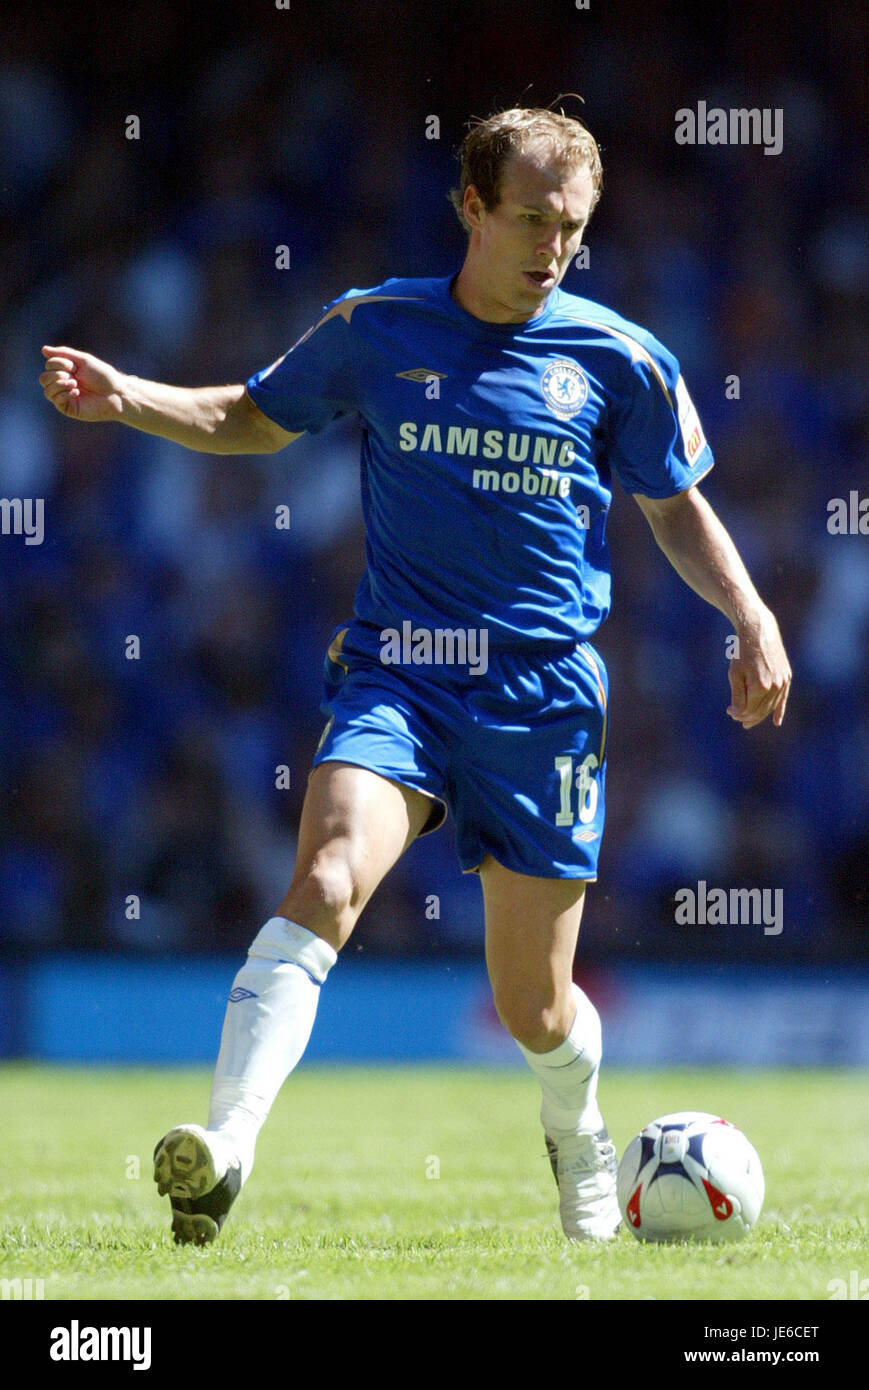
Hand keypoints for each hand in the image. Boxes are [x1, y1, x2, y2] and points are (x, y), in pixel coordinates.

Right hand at [40, 345, 125, 421]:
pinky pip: (56, 400)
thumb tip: (43, 349)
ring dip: (60, 384)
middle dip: (57, 375)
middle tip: (74, 376)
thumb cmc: (102, 376)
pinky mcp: (69, 408)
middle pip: (44, 378)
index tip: (75, 367)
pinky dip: (64, 394)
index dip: (59, 364)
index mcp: (66, 371)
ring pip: (47, 390)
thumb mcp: (83, 360)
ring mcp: (65, 397)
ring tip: (75, 384)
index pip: (49, 365)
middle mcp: (63, 384)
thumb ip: (63, 354)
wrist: (116, 393)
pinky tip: (76, 392)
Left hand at [727, 609, 791, 727]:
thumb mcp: (734, 674)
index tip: (729, 711)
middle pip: (760, 711)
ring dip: (760, 715)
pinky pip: (783, 699)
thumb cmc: (742, 652)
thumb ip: (737, 696)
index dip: (738, 714)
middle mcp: (774, 687)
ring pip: (771, 706)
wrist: (759, 631)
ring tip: (748, 721)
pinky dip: (779, 710)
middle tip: (737, 718)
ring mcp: (783, 682)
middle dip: (747, 716)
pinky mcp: (787, 677)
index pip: (749, 710)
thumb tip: (736, 714)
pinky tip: (777, 722)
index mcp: (760, 687)